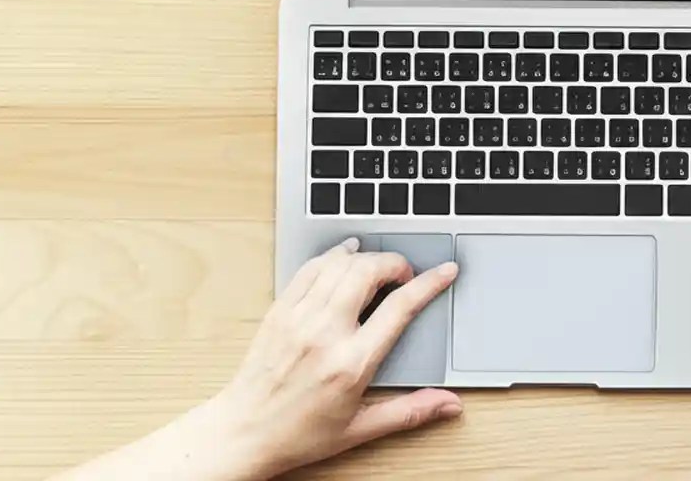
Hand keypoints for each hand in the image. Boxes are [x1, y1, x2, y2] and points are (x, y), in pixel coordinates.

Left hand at [208, 238, 460, 477]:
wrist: (242, 432)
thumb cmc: (298, 434)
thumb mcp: (361, 428)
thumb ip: (410, 411)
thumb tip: (448, 405)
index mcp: (352, 364)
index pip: (400, 308)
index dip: (429, 283)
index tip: (445, 272)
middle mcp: (325, 334)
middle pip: (368, 272)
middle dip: (395, 263)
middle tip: (404, 274)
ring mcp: (299, 318)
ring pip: (339, 264)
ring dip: (365, 257)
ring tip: (377, 266)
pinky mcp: (279, 311)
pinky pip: (309, 269)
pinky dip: (331, 257)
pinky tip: (342, 258)